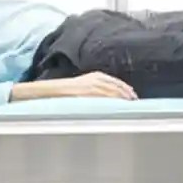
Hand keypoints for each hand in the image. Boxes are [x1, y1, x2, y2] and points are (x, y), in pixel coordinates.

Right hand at [10, 72, 137, 102]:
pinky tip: (118, 106)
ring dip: (122, 98)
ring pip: (111, 92)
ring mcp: (89, 87)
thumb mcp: (81, 87)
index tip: (133, 96)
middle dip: (127, 94)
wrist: (46, 92)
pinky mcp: (85, 94)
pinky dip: (112, 101)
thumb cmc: (63, 93)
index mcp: (93, 76)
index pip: (114, 81)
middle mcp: (93, 79)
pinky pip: (102, 98)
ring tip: (131, 105)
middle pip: (115, 86)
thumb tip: (108, 99)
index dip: (124, 89)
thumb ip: (94, 90)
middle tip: (136, 102)